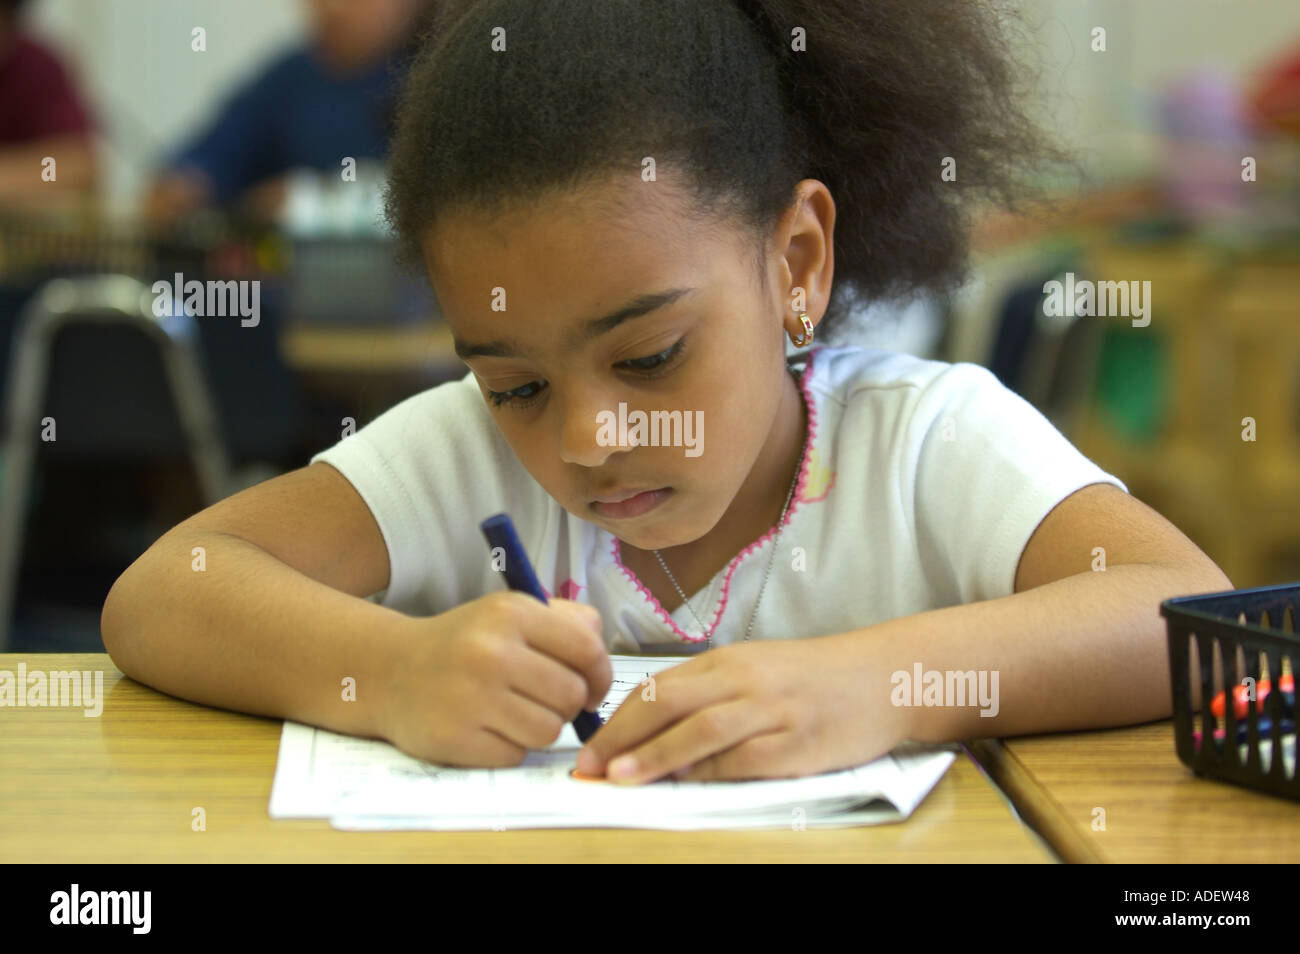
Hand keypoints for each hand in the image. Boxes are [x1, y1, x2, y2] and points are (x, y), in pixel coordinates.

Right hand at [379, 592, 610, 766]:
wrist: (388, 671)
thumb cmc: (463, 643)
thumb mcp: (508, 613)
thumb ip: (565, 622)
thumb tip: (600, 658)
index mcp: (511, 613)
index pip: (587, 649)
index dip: (600, 675)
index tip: (592, 688)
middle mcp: (491, 652)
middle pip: (571, 696)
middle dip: (566, 704)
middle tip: (543, 700)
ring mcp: (471, 697)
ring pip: (548, 731)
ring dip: (539, 728)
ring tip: (513, 713)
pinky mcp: (455, 738)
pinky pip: (515, 755)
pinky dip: (509, 748)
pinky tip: (487, 728)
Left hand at [574, 636, 913, 783]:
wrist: (883, 676)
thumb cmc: (813, 679)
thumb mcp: (755, 672)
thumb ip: (708, 696)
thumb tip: (654, 734)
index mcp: (727, 662)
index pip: (658, 687)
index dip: (617, 720)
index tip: (589, 748)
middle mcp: (745, 680)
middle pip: (669, 703)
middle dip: (621, 737)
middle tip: (590, 768)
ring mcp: (772, 710)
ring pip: (701, 729)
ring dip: (655, 754)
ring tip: (621, 777)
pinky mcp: (799, 742)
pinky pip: (746, 758)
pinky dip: (712, 771)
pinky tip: (687, 782)